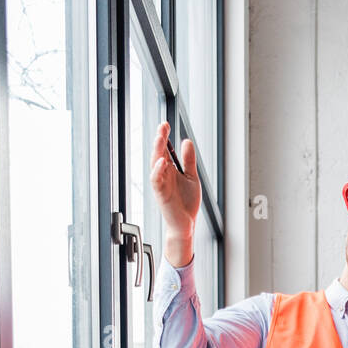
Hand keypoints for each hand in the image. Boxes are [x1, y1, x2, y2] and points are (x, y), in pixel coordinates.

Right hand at [150, 121, 200, 235]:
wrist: (186, 223)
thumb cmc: (187, 203)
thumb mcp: (192, 177)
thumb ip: (189, 160)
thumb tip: (187, 141)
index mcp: (171, 169)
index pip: (165, 149)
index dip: (164, 136)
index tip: (166, 124)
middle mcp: (164, 174)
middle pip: (159, 152)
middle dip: (160, 139)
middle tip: (162, 127)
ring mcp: (162, 183)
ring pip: (155, 163)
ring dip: (157, 151)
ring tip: (160, 138)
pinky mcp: (161, 194)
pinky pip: (156, 180)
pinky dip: (158, 170)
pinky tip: (162, 161)